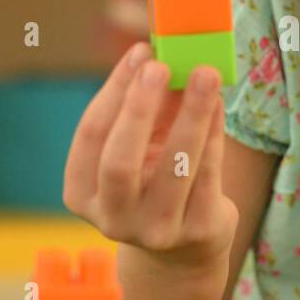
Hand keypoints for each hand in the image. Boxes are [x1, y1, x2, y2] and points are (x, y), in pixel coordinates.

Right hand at [63, 42, 238, 263]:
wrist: (184, 247)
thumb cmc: (155, 179)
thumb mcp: (140, 146)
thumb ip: (147, 106)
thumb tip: (166, 53)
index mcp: (81, 192)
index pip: (91, 136)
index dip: (115, 91)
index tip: (140, 52)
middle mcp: (112, 218)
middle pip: (119, 162)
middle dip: (139, 109)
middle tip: (161, 65)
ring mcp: (155, 231)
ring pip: (173, 168)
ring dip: (191, 115)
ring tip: (205, 73)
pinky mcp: (196, 232)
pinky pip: (208, 173)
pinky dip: (214, 133)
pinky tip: (218, 103)